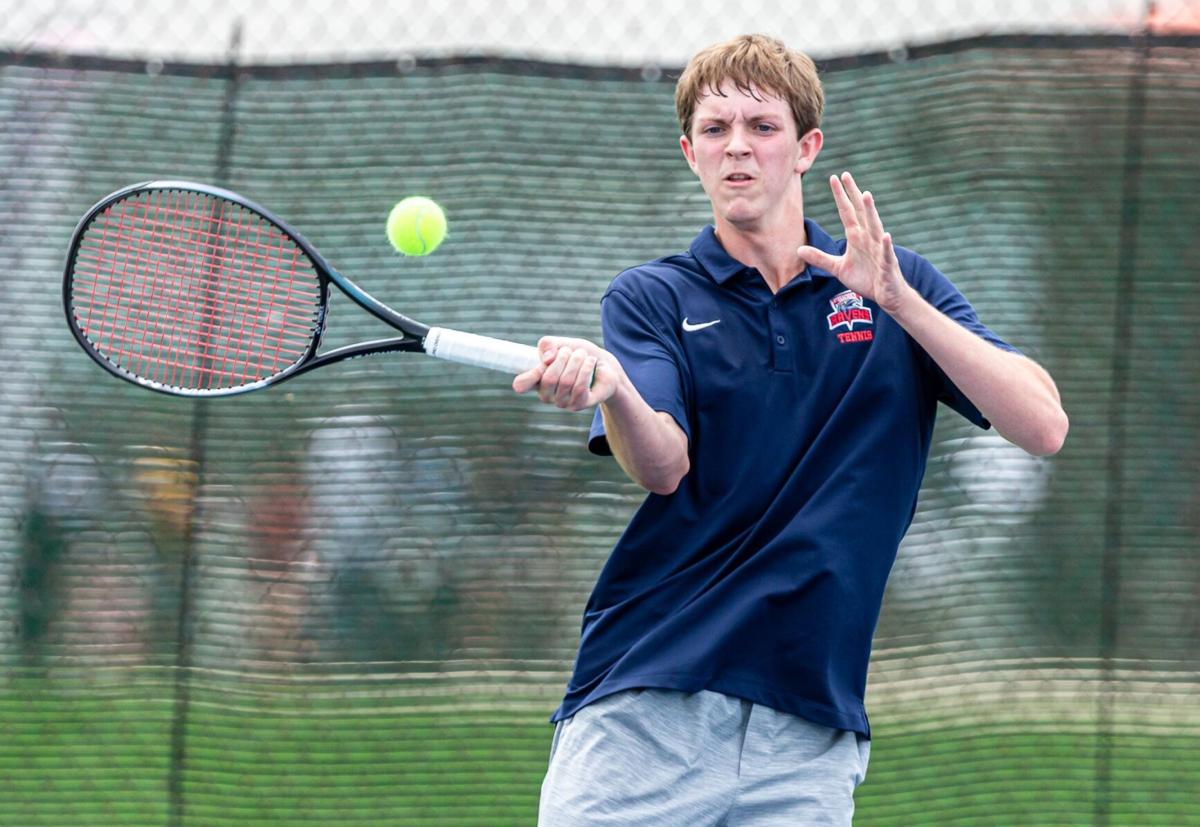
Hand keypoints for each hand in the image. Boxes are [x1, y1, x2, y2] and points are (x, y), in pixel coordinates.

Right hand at [512, 336, 621, 411]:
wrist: (602, 365)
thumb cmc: (577, 355)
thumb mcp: (562, 343)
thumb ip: (548, 344)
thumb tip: (547, 359)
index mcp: (537, 380)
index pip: (521, 385)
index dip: (527, 377)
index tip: (542, 364)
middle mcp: (547, 395)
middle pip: (549, 378)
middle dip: (564, 358)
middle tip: (573, 351)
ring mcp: (562, 403)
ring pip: (567, 381)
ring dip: (578, 361)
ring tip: (584, 355)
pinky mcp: (579, 405)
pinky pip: (580, 388)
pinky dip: (586, 370)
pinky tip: (591, 362)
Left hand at [797, 171, 910, 313]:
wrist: (887, 295)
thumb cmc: (866, 278)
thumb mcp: (838, 268)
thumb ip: (820, 258)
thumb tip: (798, 250)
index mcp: (857, 237)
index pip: (847, 212)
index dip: (841, 196)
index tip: (834, 178)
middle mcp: (869, 238)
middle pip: (861, 212)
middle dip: (853, 194)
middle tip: (846, 175)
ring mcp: (879, 250)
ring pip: (875, 227)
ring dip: (871, 211)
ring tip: (866, 195)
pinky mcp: (887, 265)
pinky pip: (886, 254)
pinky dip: (885, 245)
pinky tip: (885, 235)